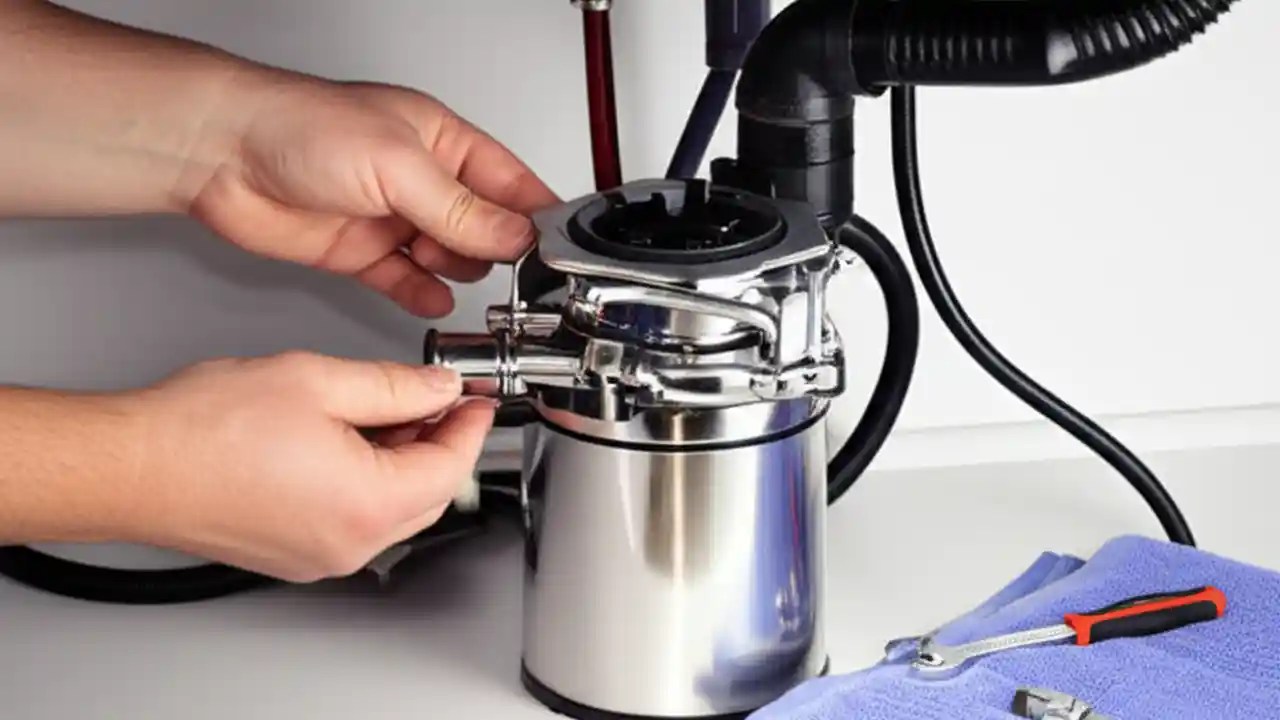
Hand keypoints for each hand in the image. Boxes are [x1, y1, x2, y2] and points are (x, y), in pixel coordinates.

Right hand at [122, 351, 493, 581]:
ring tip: (384, 409)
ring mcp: (322, 556)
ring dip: (403, 461)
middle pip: (430, 494)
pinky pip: (355, 519)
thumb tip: (439, 388)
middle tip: (434, 397)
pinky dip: (367, 482)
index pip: (452, 465)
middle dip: (439, 442)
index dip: (470, 423)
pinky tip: (349, 440)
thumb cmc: (203, 430)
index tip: (474, 397)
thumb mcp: (320, 382)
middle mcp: (351, 544)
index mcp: (368, 505)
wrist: (133, 466)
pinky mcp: (295, 554)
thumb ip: (395, 386)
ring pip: (393, 509)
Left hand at [187, 74, 559, 316]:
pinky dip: (422, 293)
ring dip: (456, 272)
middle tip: (505, 273)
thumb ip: (460, 208)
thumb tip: (513, 235)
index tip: (553, 251)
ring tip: (451, 275)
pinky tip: (431, 299)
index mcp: (442, 141)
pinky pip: (406, 281)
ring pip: (448, 258)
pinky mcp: (361, 252)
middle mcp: (421, 179)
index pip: (510, 182)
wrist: (220, 154)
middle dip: (496, 252)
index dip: (535, 216)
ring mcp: (391, 217)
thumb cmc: (297, 125)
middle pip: (483, 227)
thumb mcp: (398, 165)